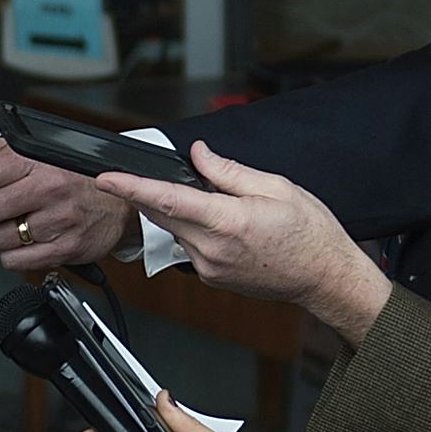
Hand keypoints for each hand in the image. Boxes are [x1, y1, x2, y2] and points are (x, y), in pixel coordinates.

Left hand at [0, 147, 135, 268]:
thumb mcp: (40, 153)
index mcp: (36, 161)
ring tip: (10, 222)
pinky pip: (13, 261)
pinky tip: (24, 240)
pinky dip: (12, 254)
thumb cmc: (74, 178)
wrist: (118, 203)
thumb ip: (1, 153)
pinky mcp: (64, 249)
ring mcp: (57, 221)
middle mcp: (48, 189)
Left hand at [96, 144, 392, 340]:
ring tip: (221, 204)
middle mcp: (211, 250)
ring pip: (175, 230)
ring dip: (180, 211)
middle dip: (150, 193)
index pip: (167, 200)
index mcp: (227, 222)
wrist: (324, 277)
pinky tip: (224, 225)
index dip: (132, 188)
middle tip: (155, 176)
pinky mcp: (209, 277)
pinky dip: (195, 229)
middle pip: (163, 214)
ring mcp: (208, 268)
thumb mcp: (275, 188)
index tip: (106, 179)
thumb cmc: (309, 233)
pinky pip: (189, 246)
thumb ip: (229, 171)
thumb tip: (199, 154)